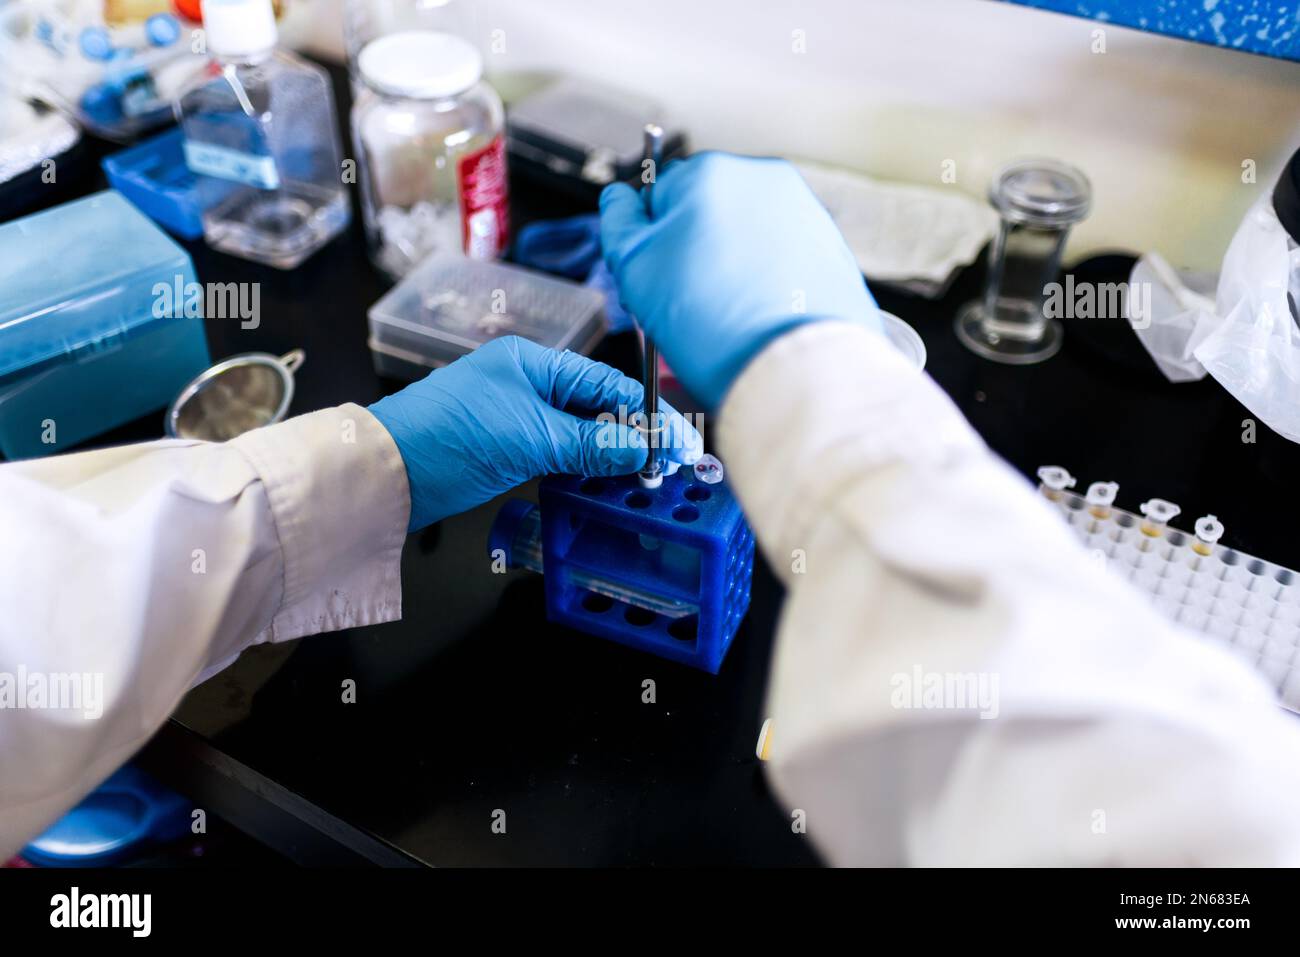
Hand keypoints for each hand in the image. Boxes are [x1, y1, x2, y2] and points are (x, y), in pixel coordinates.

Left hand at [368, 337, 702, 530]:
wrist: (385, 474)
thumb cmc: (450, 439)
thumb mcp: (530, 439)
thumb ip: (591, 444)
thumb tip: (642, 449)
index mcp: (533, 363)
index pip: (606, 384)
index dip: (646, 415)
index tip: (677, 444)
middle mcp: (527, 384)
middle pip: (596, 408)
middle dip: (632, 437)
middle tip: (667, 470)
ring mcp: (514, 417)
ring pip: (578, 434)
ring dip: (609, 457)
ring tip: (644, 484)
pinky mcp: (503, 449)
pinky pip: (557, 455)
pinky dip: (581, 470)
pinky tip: (603, 488)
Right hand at [600, 152, 881, 408]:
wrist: (796, 369)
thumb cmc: (716, 325)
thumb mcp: (635, 270)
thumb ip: (618, 223)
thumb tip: (619, 200)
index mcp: (708, 172)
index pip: (657, 196)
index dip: (649, 240)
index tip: (656, 274)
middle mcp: (762, 178)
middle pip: (705, 210)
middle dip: (693, 247)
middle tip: (689, 299)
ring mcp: (802, 210)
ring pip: (745, 232)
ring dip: (730, 262)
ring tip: (727, 310)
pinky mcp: (829, 245)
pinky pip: (780, 254)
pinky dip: (766, 277)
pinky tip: (759, 311)